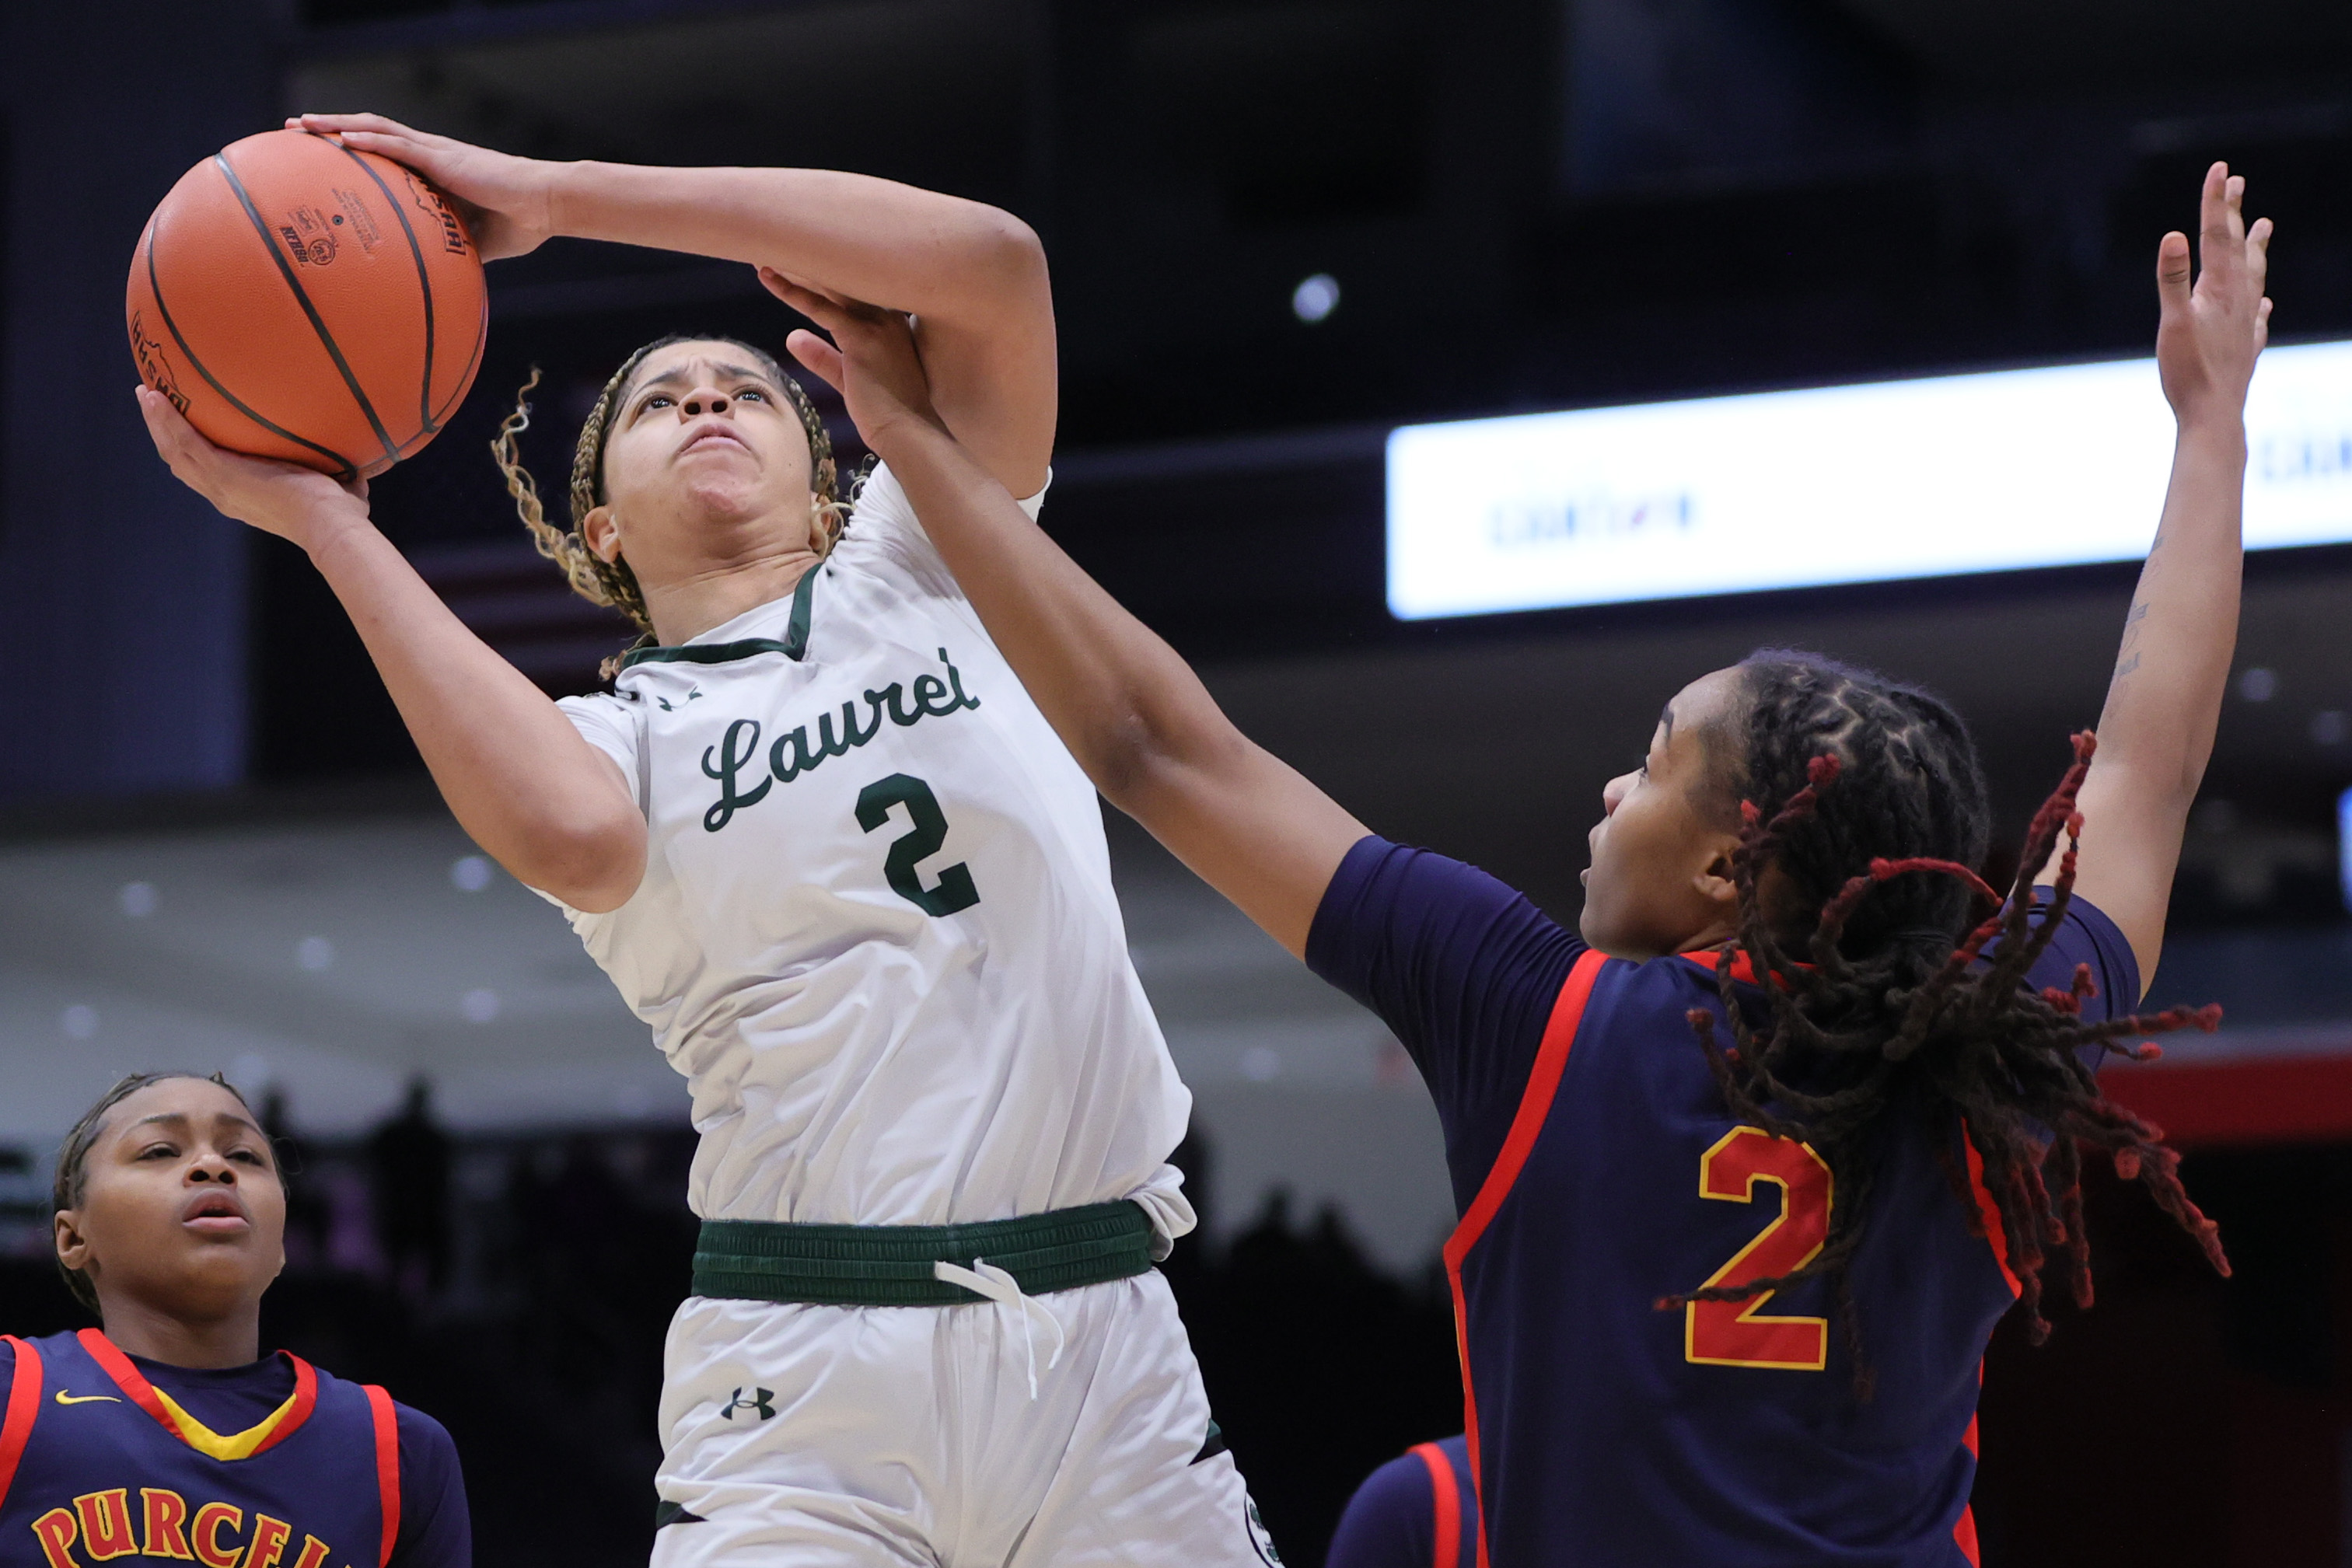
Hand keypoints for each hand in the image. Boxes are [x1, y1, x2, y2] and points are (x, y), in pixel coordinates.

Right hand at [136, 387, 371, 550]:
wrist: (332, 525)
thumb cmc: (341, 516)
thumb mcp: (337, 487)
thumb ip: (341, 473)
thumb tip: (364, 461)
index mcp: (243, 498)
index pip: (207, 474)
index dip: (192, 452)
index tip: (184, 431)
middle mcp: (224, 495)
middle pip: (180, 460)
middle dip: (164, 432)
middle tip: (152, 403)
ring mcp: (219, 485)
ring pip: (174, 449)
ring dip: (157, 420)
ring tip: (146, 392)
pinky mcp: (222, 474)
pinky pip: (185, 440)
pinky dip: (166, 418)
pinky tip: (155, 394)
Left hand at [284, 113, 555, 260]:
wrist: (546, 206)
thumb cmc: (522, 224)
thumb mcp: (480, 244)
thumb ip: (455, 252)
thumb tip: (440, 280)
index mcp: (436, 170)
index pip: (385, 151)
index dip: (352, 147)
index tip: (319, 152)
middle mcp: (430, 154)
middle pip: (369, 131)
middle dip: (329, 128)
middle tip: (294, 129)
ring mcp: (435, 152)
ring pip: (375, 128)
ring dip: (336, 125)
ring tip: (302, 124)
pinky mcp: (443, 157)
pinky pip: (397, 144)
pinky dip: (368, 140)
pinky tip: (341, 138)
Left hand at [760, 267, 945, 450]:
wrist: (907, 433)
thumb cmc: (884, 411)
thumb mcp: (848, 377)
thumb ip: (822, 356)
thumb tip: (792, 337)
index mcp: (891, 321)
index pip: (854, 286)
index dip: (822, 271)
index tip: (795, 258)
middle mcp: (888, 315)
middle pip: (843, 278)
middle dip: (809, 260)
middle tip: (776, 242)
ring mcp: (878, 325)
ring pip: (831, 285)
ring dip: (797, 266)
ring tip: (766, 251)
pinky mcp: (862, 339)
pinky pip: (821, 308)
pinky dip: (793, 291)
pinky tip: (769, 276)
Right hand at [2155, 162, 2271, 428]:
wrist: (2215, 415)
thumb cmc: (2189, 372)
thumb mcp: (2173, 323)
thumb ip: (2172, 279)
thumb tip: (2173, 235)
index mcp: (2220, 289)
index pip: (2216, 236)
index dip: (2216, 202)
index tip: (2221, 169)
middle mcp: (2239, 300)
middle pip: (2237, 248)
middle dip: (2233, 215)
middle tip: (2237, 184)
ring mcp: (2245, 323)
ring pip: (2254, 275)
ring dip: (2255, 249)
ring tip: (2264, 226)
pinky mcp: (2245, 347)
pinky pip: (2257, 316)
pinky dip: (2260, 302)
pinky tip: (2264, 304)